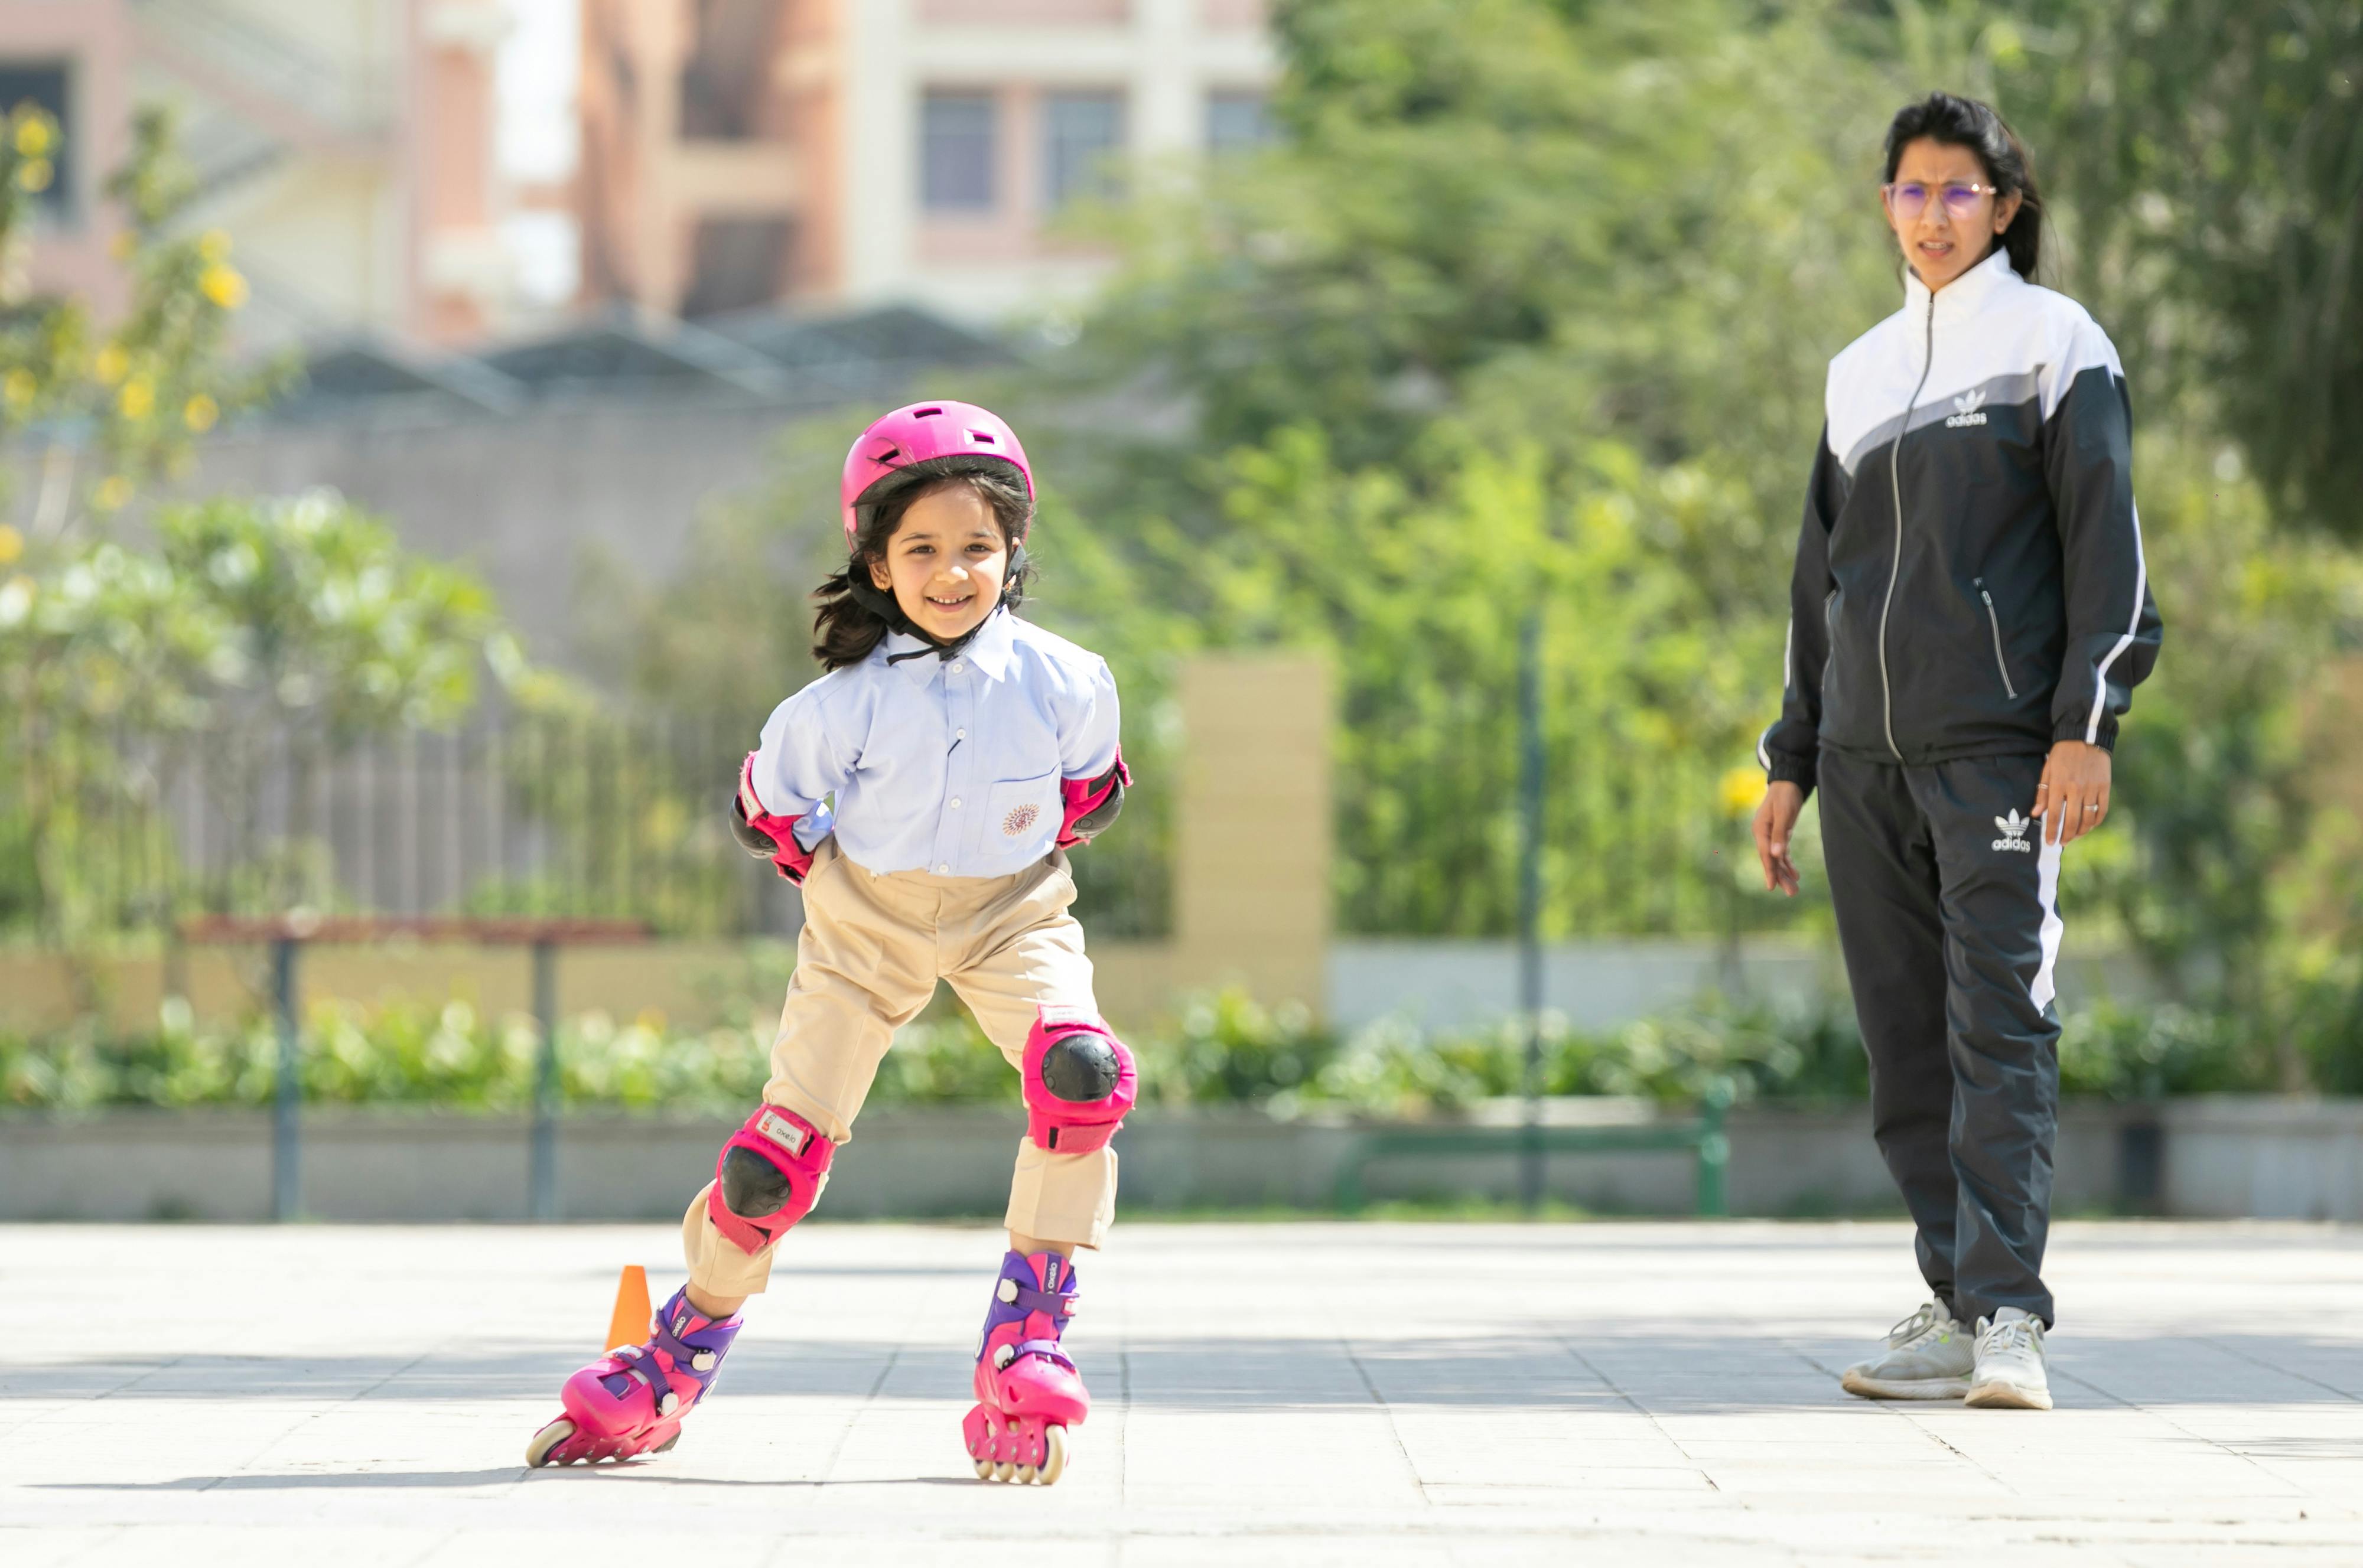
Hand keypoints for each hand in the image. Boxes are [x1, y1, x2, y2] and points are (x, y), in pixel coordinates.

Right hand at [1752, 781, 1805, 895]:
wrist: (1788, 781)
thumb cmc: (1785, 795)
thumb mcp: (1784, 813)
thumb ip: (1780, 834)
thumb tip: (1775, 855)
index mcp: (1760, 829)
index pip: (1765, 854)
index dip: (1769, 871)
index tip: (1772, 887)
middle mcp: (1764, 834)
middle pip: (1771, 859)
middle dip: (1780, 876)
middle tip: (1792, 893)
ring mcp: (1771, 835)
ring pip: (1777, 858)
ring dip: (1785, 873)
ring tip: (1794, 889)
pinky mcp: (1780, 833)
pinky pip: (1783, 852)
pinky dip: (1788, 863)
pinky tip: (1795, 874)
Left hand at [2033, 739, 2110, 844]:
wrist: (2085, 737)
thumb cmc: (2062, 755)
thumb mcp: (2047, 770)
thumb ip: (2042, 793)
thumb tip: (2036, 814)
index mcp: (2059, 785)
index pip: (2054, 814)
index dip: (2051, 831)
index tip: (2050, 842)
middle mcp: (2076, 789)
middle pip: (2072, 820)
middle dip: (2067, 835)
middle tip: (2063, 842)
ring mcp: (2092, 789)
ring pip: (2088, 818)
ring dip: (2082, 831)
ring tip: (2075, 836)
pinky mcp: (2105, 787)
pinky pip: (2101, 810)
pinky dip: (2096, 821)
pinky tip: (2089, 825)